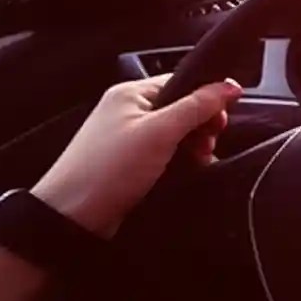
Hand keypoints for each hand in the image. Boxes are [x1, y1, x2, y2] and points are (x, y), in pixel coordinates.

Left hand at [31, 75, 241, 238]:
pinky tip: (186, 173)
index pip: (182, 83)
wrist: (70, 218)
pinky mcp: (128, 163)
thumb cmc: (108, 170)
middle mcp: (128, 111)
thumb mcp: (159, 133)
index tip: (222, 121)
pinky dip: (179, 162)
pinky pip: (164, 154)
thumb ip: (197, 107)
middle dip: (202, 127)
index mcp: (130, 93)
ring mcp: (127, 138)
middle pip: (181, 109)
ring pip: (175, 134)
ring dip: (193, 147)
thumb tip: (230, 85)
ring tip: (197, 163)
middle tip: (207, 146)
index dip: (207, 99)